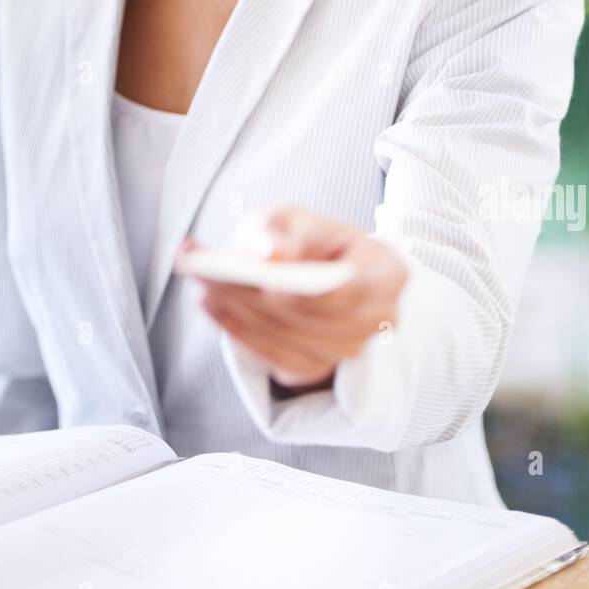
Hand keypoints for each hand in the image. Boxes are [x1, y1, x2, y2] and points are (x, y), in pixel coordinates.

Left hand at [179, 207, 409, 388]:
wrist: (309, 267)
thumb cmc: (305, 239)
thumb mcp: (294, 219)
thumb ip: (283, 232)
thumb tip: (271, 256)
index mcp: (386, 271)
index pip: (344, 290)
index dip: (301, 288)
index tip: (261, 277)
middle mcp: (377, 318)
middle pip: (312, 318)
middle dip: (256, 296)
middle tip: (206, 272)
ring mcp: (349, 350)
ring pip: (291, 341)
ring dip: (240, 314)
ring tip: (202, 285)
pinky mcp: (316, 369)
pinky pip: (276, 360)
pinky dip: (240, 333)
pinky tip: (212, 306)